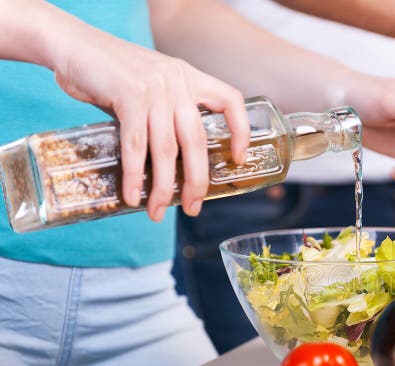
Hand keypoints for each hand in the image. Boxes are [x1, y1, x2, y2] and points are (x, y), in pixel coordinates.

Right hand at [51, 25, 249, 220]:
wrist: (73, 44)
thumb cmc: (111, 71)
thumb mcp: (152, 85)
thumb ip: (167, 113)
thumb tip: (171, 161)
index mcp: (190, 77)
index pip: (230, 100)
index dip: (241, 131)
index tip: (239, 159)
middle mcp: (178, 82)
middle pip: (196, 141)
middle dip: (196, 180)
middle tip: (193, 206)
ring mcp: (156, 89)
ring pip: (167, 150)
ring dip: (163, 187)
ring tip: (157, 211)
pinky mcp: (129, 96)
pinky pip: (137, 146)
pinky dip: (135, 175)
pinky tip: (133, 195)